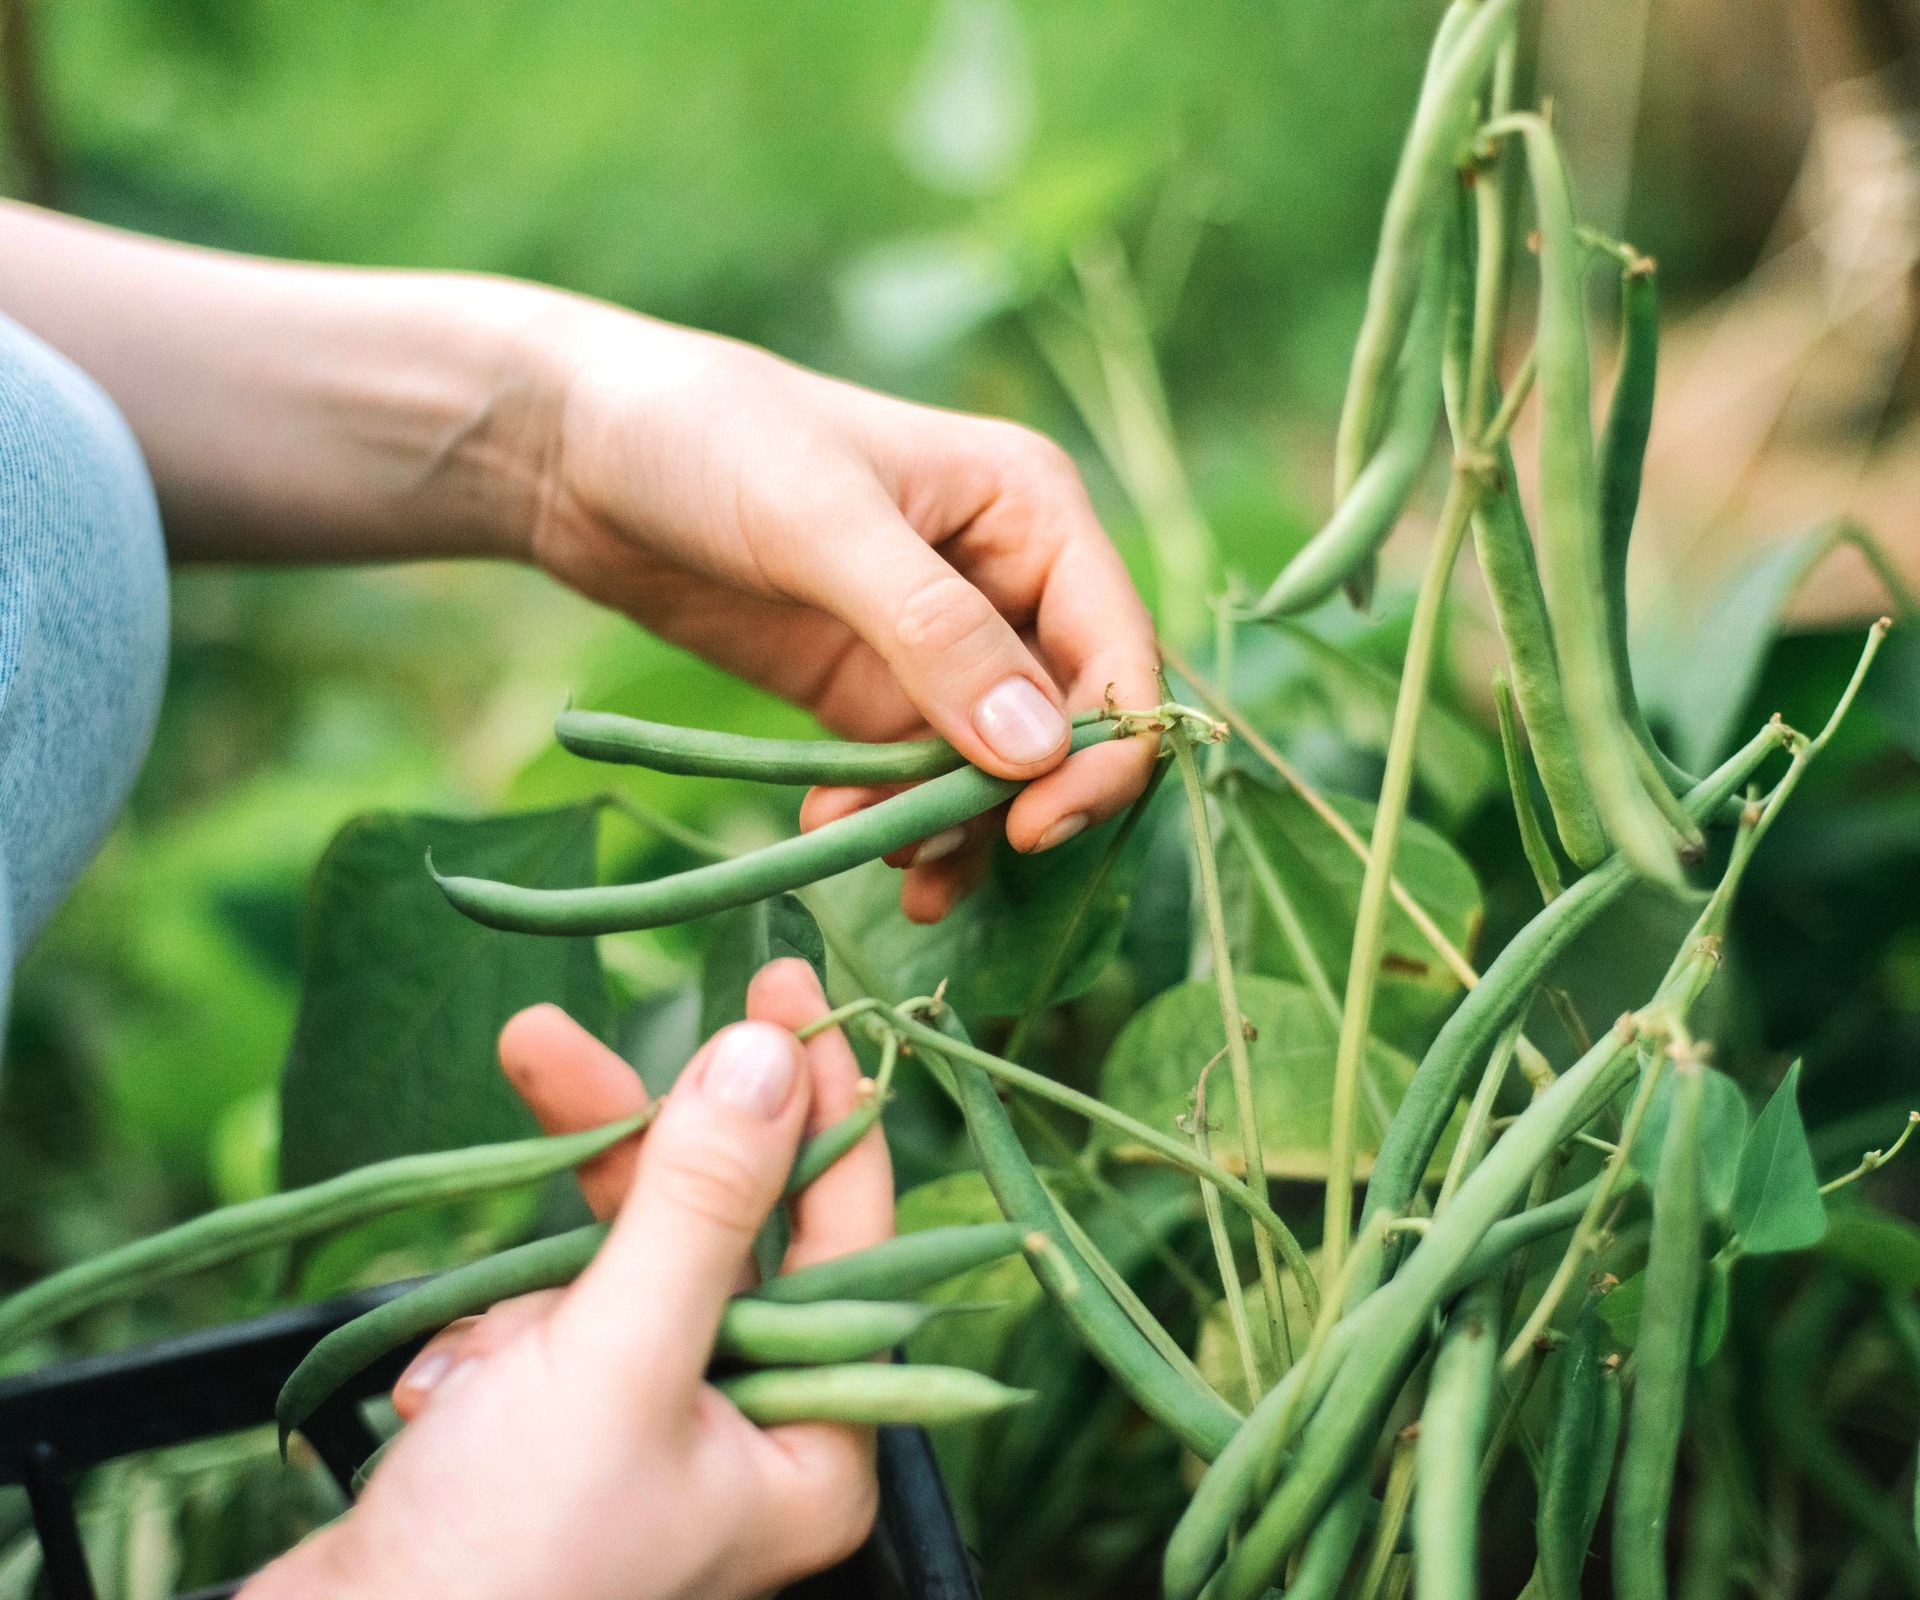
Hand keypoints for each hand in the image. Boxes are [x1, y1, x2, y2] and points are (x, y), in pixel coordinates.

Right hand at [244, 960, 891, 1599]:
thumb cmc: (506, 1563)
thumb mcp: (619, 1359)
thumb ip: (702, 1204)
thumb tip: (769, 1058)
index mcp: (816, 1442)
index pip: (844, 1229)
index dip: (812, 1100)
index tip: (777, 987)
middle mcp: (748, 1436)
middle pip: (714, 1230)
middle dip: (624, 1151)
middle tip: (549, 1042)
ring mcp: (648, 1432)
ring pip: (613, 1268)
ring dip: (531, 1284)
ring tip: (469, 1365)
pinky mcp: (555, 1433)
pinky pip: (540, 1323)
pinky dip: (487, 1341)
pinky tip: (440, 1409)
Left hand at [523, 305, 1162, 920]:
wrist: (579, 451)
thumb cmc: (707, 439)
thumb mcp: (823, 524)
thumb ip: (934, 635)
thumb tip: (1037, 753)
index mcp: (1030, 511)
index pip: (1117, 649)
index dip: (1103, 748)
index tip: (1038, 826)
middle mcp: (1007, 581)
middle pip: (1068, 724)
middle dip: (1019, 803)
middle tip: (938, 860)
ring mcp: (940, 646)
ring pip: (994, 770)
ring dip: (951, 827)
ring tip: (883, 863)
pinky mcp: (872, 692)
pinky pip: (917, 779)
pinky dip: (896, 823)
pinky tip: (836, 837)